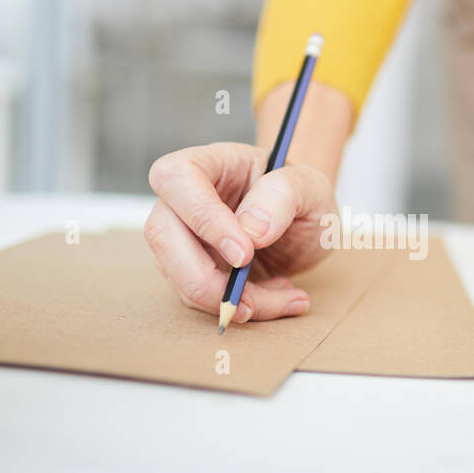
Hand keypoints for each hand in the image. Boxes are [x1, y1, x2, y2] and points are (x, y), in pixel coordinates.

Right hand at [144, 142, 337, 324]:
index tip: (244, 253)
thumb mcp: (312, 188)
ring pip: (178, 275)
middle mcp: (185, 198)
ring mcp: (182, 235)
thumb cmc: (304, 196)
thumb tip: (251, 230)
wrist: (305, 225)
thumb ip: (284, 195)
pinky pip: (199, 298)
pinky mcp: (189, 268)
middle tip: (251, 299)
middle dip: (204, 278)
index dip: (202, 217)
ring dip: (229, 300)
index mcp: (211, 164)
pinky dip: (240, 308)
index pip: (177, 178)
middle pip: (161, 233)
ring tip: (284, 298)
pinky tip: (278, 298)